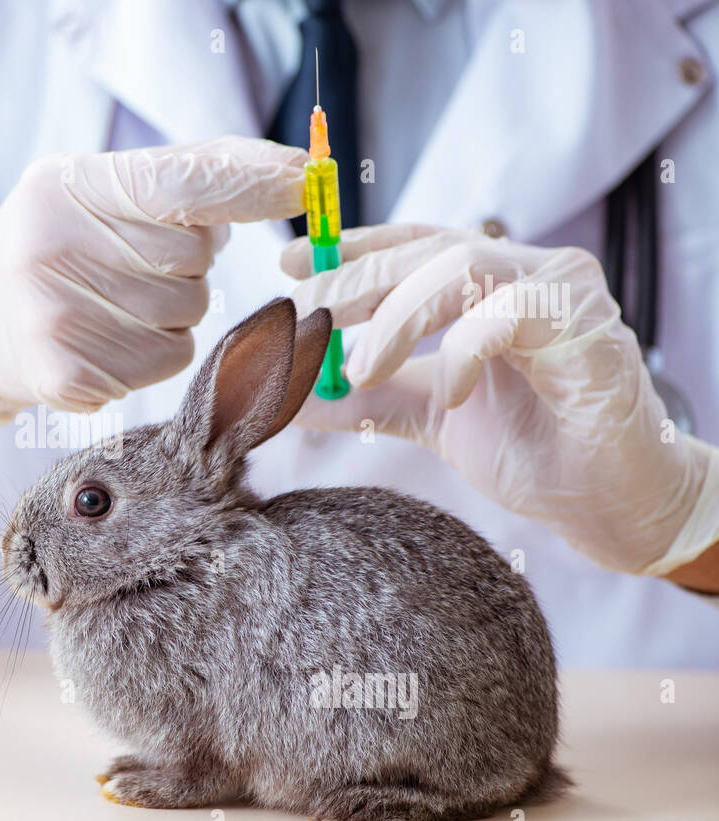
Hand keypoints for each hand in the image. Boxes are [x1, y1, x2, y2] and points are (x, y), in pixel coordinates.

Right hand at [0, 136, 307, 427]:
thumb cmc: (61, 238)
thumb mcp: (104, 185)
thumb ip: (195, 170)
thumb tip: (296, 171)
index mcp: (67, 188)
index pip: (180, 185)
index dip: (250, 186)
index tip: (303, 182)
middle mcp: (55, 249)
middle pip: (193, 262)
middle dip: (184, 264)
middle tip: (134, 262)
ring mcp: (58, 319)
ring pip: (188, 319)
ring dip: (171, 312)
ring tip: (115, 301)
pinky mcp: (68, 377)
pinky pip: (167, 362)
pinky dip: (151, 353)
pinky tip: (107, 337)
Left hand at [282, 224, 718, 579]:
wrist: (607, 504)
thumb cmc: (531, 448)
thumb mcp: (426, 416)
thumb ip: (365, 396)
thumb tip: (289, 390)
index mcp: (487, 284)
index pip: (410, 241)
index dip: (348, 248)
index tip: (288, 264)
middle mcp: (525, 272)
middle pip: (425, 247)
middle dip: (354, 280)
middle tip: (303, 313)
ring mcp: (561, 292)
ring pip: (462, 265)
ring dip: (398, 314)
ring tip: (361, 366)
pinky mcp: (588, 327)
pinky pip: (513, 316)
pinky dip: (464, 349)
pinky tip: (448, 392)